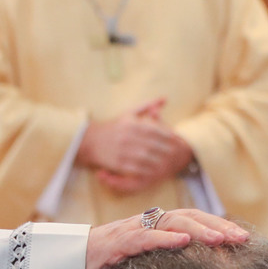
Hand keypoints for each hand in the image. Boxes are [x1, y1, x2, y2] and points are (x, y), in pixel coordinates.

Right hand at [78, 101, 194, 193]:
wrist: (90, 141)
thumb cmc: (113, 127)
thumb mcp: (129, 113)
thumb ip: (148, 106)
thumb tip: (165, 98)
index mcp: (132, 124)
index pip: (156, 130)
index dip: (168, 135)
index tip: (177, 139)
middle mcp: (128, 136)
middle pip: (153, 144)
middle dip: (167, 149)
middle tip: (177, 153)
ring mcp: (123, 150)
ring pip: (147, 157)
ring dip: (159, 160)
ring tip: (169, 162)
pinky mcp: (118, 163)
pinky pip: (136, 168)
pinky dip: (147, 169)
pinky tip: (154, 170)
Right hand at [85, 209, 245, 268]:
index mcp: (152, 230)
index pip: (190, 221)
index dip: (217, 226)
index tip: (244, 240)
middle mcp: (143, 225)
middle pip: (186, 216)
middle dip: (216, 226)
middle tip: (243, 239)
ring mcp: (127, 232)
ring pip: (168, 221)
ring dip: (197, 229)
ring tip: (221, 240)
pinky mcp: (112, 244)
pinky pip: (141, 237)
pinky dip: (163, 237)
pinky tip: (183, 242)